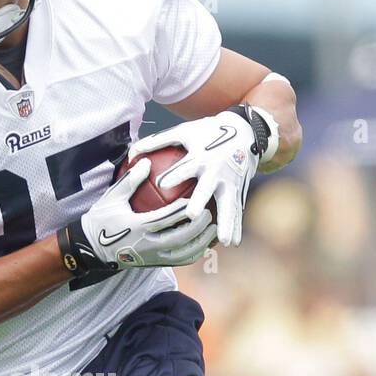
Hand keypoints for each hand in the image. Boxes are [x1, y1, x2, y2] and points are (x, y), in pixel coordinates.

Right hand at [76, 157, 217, 268]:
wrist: (92, 248)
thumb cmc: (102, 219)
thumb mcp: (113, 197)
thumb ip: (130, 180)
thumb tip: (147, 162)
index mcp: (137, 227)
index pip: (165, 219)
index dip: (182, 210)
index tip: (195, 199)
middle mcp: (146, 245)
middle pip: (179, 238)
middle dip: (197, 227)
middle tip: (210, 212)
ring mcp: (152, 256)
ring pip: (182, 254)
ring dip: (201, 242)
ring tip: (213, 228)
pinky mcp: (155, 263)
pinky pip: (179, 261)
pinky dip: (194, 253)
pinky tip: (204, 243)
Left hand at [128, 109, 261, 246]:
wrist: (244, 132)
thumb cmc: (207, 133)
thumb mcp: (184, 132)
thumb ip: (157, 142)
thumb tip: (131, 154)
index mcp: (201, 156)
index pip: (185, 167)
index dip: (175, 174)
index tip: (162, 184)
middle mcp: (216, 170)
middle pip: (207, 188)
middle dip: (201, 200)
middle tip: (192, 215)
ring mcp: (230, 182)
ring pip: (227, 204)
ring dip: (226, 222)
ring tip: (223, 241)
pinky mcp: (239, 189)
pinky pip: (237, 210)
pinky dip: (236, 226)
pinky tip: (232, 243)